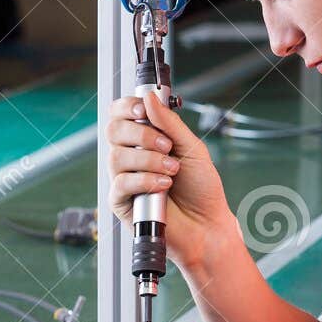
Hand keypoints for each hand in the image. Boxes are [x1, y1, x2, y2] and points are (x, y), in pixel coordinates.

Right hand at [105, 87, 236, 274]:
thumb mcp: (191, 148)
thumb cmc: (201, 188)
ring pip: (117, 156)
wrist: (207, 224)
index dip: (127, 107)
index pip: (121, 114)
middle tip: (167, 146)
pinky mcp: (121, 202)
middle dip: (142, 134)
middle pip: (113, 130)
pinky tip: (163, 186)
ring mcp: (124, 179)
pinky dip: (145, 180)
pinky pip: (121, 183)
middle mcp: (130, 157)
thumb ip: (169, 123)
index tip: (143, 110)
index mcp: (144, 140)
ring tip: (172, 171)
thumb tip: (148, 97)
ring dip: (149, 160)